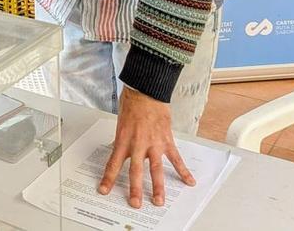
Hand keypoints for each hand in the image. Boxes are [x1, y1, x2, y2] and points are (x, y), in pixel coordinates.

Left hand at [99, 87, 194, 207]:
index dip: (108, 177)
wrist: (146, 90)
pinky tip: (189, 181)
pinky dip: (183, 170)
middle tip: (135, 203)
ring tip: (159, 201)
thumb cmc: (132, 103)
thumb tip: (119, 151)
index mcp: (123, 139)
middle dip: (135, 189)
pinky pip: (176, 158)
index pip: (114, 162)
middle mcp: (138, 143)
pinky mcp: (167, 140)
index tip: (104, 190)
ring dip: (158, 186)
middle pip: (136, 171)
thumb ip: (122, 139)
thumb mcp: (121, 122)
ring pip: (156, 169)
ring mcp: (154, 143)